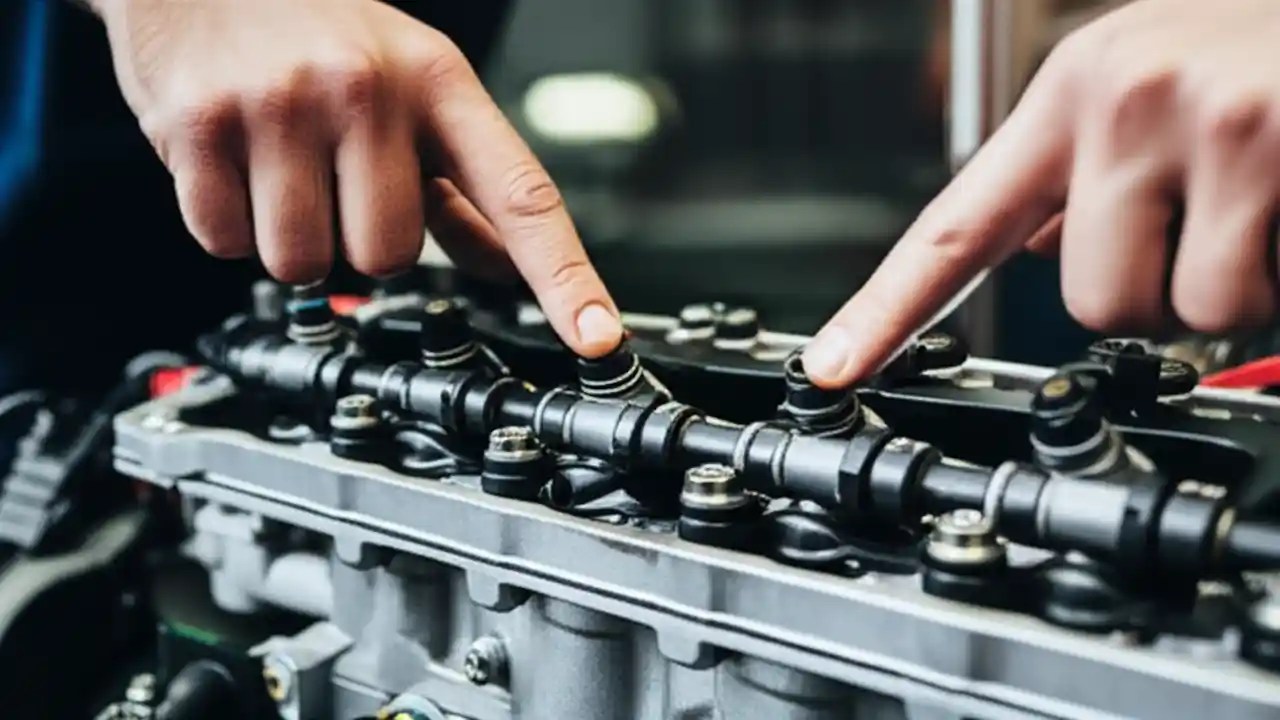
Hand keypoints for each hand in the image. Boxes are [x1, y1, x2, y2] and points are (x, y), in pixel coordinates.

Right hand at [89, 0, 621, 356]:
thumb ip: (460, 183)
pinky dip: (228, 225)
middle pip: (390, 258)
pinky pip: (227, 244)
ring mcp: (283, 104)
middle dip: (359, 241)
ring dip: (291, 240)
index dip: (565, 278)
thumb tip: (507, 265)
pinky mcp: (201, 126)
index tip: (597, 338)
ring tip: (281, 169)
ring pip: (305, 264)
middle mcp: (367, 88)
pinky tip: (233, 165)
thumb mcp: (411, 86)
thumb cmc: (319, 32)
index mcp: (438, 82)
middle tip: (334, 183)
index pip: (522, 196)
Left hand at [804, 0, 1279, 386]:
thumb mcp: (1151, 90)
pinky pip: (1250, 297)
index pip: (954, 227)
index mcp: (1071, 93)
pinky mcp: (1271, 144)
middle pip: (1087, 302)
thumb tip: (1018, 247)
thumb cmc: (1264, 47)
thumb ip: (1081, 177)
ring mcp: (1203, 120)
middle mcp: (1120, 99)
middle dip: (1160, 293)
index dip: (883, 310)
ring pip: (1180, 312)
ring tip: (1265, 205)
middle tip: (1216, 225)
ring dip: (1236, 286)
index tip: (829, 367)